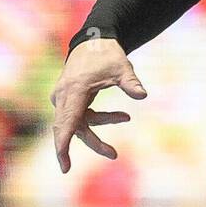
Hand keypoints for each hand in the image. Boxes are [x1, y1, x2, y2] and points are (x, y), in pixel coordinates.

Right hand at [50, 35, 146, 172]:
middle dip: (94, 141)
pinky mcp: (67, 99)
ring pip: (78, 123)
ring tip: (126, 117)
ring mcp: (63, 98)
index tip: (64, 164)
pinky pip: (80, 116)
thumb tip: (142, 95)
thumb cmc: (106, 54)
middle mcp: (63, 96)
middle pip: (73, 128)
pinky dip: (99, 118)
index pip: (67, 122)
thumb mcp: (122, 67)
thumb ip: (130, 82)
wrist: (93, 41)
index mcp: (73, 91)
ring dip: (102, 125)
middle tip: (114, 154)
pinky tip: (121, 116)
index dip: (64, 145)